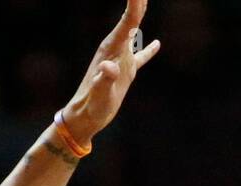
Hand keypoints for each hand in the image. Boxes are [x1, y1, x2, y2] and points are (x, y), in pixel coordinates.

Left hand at [60, 0, 161, 145]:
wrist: (84, 118)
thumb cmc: (91, 107)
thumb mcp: (100, 94)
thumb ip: (105, 79)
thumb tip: (110, 66)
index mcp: (112, 50)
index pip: (128, 22)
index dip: (136, 4)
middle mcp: (116, 50)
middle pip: (131, 19)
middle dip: (137, 2)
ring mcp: (121, 60)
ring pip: (134, 32)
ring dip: (139, 15)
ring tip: (144, 0)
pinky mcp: (124, 72)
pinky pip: (140, 57)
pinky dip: (148, 50)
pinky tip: (156, 43)